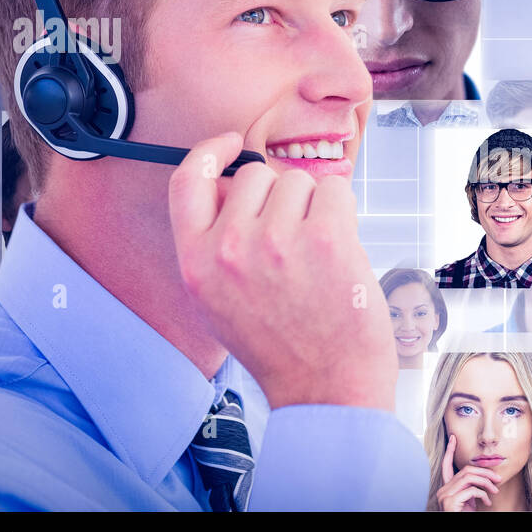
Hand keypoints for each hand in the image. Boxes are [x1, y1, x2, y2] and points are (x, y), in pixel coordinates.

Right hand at [168, 133, 395, 410]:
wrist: (327, 388)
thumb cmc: (281, 344)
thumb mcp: (219, 301)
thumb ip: (216, 244)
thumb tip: (238, 185)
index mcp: (195, 263)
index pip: (187, 181)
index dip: (209, 152)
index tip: (229, 143)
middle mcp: (229, 249)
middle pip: (256, 175)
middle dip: (280, 197)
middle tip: (295, 243)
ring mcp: (278, 241)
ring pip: (299, 181)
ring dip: (315, 207)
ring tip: (317, 257)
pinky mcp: (327, 238)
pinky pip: (336, 189)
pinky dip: (343, 211)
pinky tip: (340, 251)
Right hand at [434, 434, 501, 511]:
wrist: (456, 527)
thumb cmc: (464, 515)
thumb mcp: (469, 501)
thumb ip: (472, 489)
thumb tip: (486, 479)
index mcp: (446, 489)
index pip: (446, 465)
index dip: (449, 451)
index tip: (453, 438)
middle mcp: (442, 490)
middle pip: (465, 470)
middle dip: (484, 471)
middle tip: (497, 478)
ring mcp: (444, 496)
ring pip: (469, 477)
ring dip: (486, 482)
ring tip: (495, 490)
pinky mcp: (450, 502)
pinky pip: (471, 490)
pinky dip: (483, 494)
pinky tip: (487, 502)